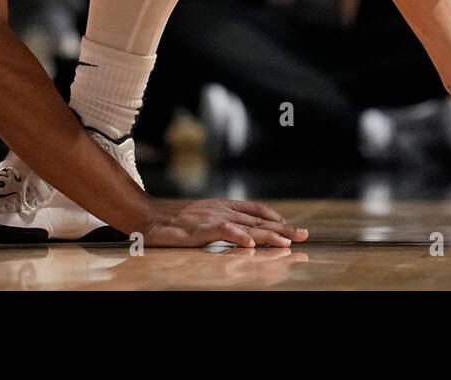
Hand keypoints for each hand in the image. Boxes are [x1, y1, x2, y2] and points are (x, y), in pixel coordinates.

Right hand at [141, 199, 308, 247]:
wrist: (148, 216)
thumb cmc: (174, 221)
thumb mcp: (203, 218)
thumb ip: (223, 223)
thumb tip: (242, 233)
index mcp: (224, 206)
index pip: (257, 210)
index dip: (276, 218)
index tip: (293, 228)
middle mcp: (222, 209)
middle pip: (259, 218)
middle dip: (282, 227)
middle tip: (303, 236)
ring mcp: (212, 217)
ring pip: (247, 225)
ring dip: (268, 234)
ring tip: (286, 242)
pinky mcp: (200, 228)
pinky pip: (223, 231)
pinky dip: (238, 236)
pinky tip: (250, 243)